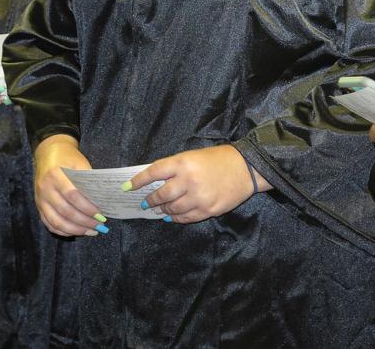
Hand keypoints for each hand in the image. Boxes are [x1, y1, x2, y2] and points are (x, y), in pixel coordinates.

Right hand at [34, 134, 104, 237]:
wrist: (48, 153)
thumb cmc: (68, 157)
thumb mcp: (80, 162)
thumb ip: (88, 180)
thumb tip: (102, 200)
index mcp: (56, 175)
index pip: (73, 195)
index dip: (87, 208)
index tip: (101, 215)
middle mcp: (46, 189)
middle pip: (65, 211)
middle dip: (84, 222)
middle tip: (99, 226)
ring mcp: (40, 199)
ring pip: (56, 221)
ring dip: (74, 230)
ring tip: (90, 231)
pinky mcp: (38, 206)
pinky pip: (49, 223)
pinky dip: (62, 231)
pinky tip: (76, 232)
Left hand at [129, 144, 269, 224]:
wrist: (246, 168)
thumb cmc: (219, 159)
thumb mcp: (194, 156)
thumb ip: (176, 168)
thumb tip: (156, 182)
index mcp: (184, 162)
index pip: (154, 172)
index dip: (139, 181)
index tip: (127, 187)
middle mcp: (188, 180)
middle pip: (161, 195)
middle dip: (150, 200)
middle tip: (145, 203)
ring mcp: (198, 197)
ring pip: (172, 209)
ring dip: (163, 210)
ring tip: (159, 209)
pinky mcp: (208, 210)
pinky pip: (186, 218)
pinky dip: (177, 217)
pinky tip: (173, 216)